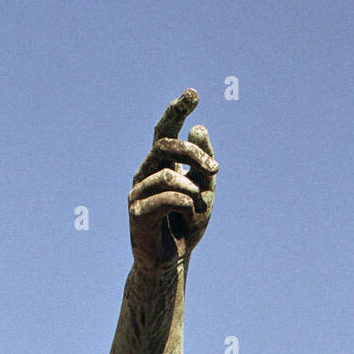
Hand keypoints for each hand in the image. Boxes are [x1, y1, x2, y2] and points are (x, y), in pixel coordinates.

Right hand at [128, 89, 217, 270]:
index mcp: (161, 165)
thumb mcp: (204, 192)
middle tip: (216, 169)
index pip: (165, 130)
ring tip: (198, 210)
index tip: (194, 93)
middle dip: (193, 154)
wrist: (172, 261)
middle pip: (166, 145)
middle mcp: (145, 172)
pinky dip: (187, 207)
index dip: (177, 110)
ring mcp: (138, 190)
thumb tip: (199, 128)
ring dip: (193, 192)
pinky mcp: (137, 211)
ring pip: (170, 175)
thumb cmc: (186, 226)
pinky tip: (188, 218)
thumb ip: (204, 165)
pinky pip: (169, 198)